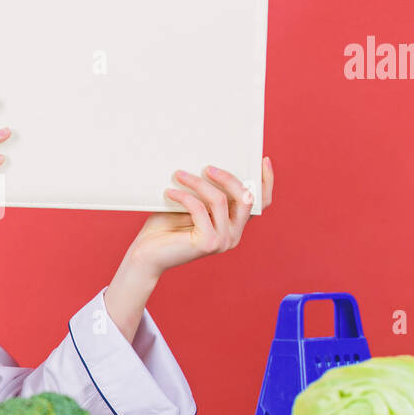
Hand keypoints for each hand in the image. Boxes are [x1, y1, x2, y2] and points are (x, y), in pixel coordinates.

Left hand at [124, 156, 274, 277]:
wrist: (147, 255)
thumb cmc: (165, 228)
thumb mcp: (189, 205)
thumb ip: (205, 192)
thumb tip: (209, 164)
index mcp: (234, 225)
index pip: (260, 204)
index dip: (266, 181)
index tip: (263, 159)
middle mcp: (234, 235)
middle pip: (247, 198)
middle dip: (228, 177)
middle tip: (207, 167)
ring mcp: (223, 241)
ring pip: (220, 200)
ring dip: (198, 183)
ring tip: (179, 174)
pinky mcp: (208, 243)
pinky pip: (200, 209)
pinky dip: (185, 196)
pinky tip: (170, 192)